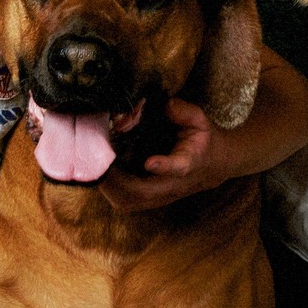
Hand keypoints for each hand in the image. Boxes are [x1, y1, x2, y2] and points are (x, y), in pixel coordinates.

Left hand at [98, 98, 220, 212]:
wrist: (212, 166)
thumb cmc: (203, 141)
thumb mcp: (201, 121)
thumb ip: (185, 112)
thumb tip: (166, 105)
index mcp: (188, 162)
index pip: (178, 167)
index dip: (164, 166)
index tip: (150, 162)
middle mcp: (172, 184)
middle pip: (143, 193)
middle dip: (117, 180)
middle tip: (99, 160)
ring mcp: (159, 195)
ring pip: (130, 201)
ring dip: (109, 187)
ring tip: (94, 165)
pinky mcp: (149, 199)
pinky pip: (125, 200)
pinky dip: (109, 189)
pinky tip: (99, 171)